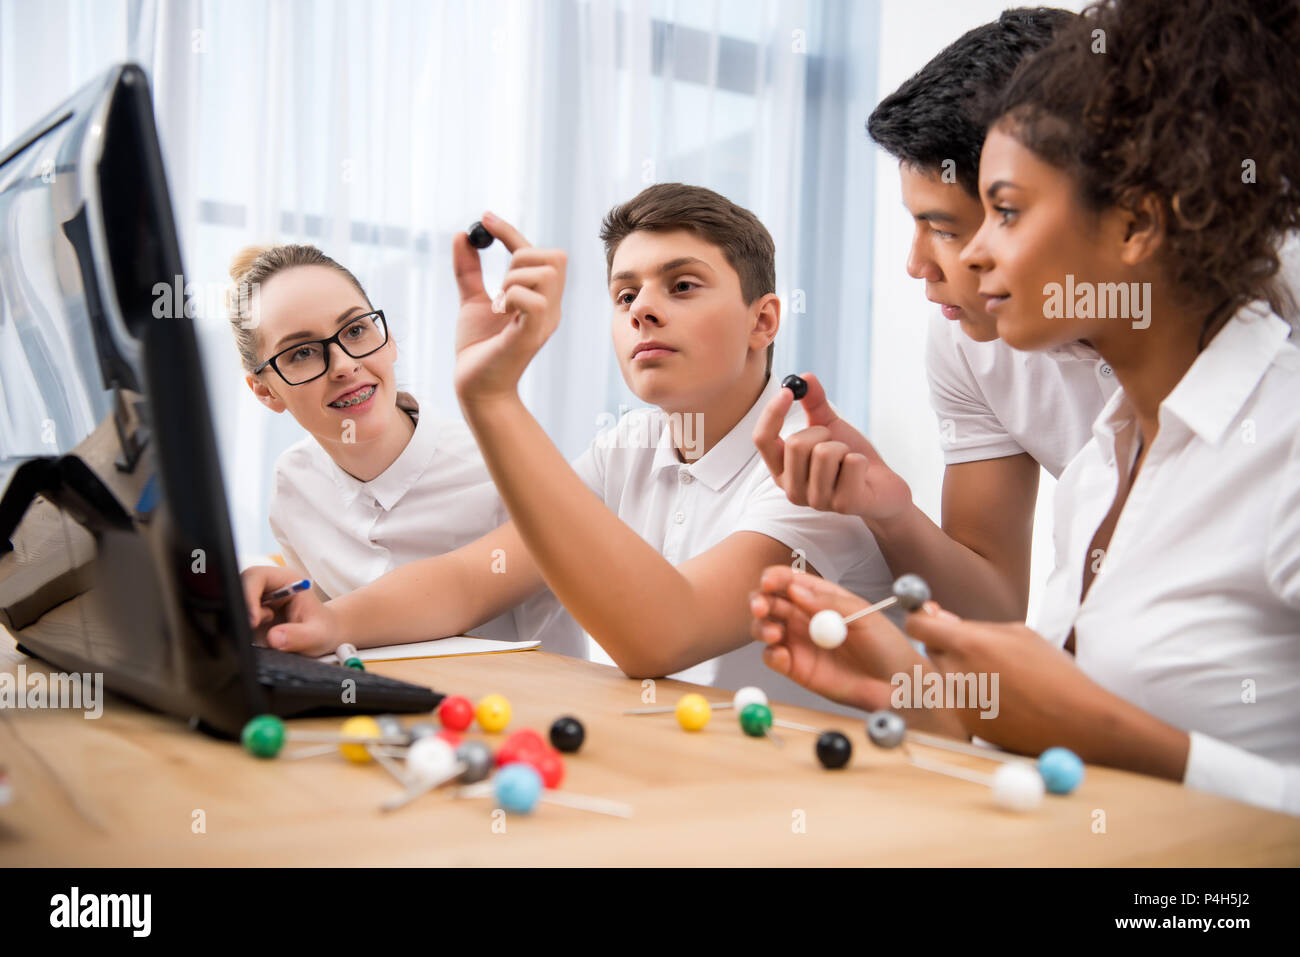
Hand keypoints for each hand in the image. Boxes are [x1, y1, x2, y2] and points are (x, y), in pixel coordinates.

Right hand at [240, 564, 342, 655]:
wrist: (323, 636)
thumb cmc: (323, 630)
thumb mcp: (316, 635)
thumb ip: (298, 636)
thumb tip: (274, 638)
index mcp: (286, 580)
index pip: (256, 576)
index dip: (249, 595)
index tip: (253, 621)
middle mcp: (268, 587)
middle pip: (239, 587)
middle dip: (243, 610)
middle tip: (254, 629)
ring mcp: (257, 601)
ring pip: (235, 605)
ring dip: (243, 622)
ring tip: (264, 632)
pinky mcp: (251, 615)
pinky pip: (237, 619)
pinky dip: (242, 630)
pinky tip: (258, 638)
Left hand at [452, 211, 566, 403]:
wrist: (475, 387)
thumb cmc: (478, 349)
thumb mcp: (471, 301)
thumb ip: (468, 270)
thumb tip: (462, 236)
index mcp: (540, 298)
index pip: (539, 252)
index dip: (510, 231)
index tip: (484, 218)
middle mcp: (550, 308)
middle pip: (555, 257)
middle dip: (520, 257)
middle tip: (497, 285)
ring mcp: (545, 321)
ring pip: (546, 273)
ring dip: (513, 278)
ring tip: (498, 303)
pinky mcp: (532, 335)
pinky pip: (533, 298)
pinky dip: (511, 296)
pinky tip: (499, 313)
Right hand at [749, 565, 917, 712]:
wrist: (894, 684)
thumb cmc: (885, 645)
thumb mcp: (863, 616)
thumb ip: (828, 603)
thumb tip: (795, 590)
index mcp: (820, 597)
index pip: (789, 580)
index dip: (775, 578)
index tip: (769, 581)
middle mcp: (803, 616)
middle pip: (770, 601)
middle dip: (759, 600)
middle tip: (761, 607)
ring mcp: (797, 641)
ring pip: (764, 626)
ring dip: (761, 626)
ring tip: (774, 634)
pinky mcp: (795, 667)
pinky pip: (772, 657)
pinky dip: (771, 655)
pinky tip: (782, 656)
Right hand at [752, 372, 912, 522]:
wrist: (883, 488)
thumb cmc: (849, 459)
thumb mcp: (830, 427)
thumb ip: (814, 404)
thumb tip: (805, 376)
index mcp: (782, 471)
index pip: (762, 439)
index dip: (772, 413)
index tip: (789, 391)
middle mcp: (793, 490)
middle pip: (795, 443)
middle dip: (822, 433)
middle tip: (834, 445)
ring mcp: (818, 500)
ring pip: (825, 453)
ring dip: (844, 448)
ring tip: (848, 461)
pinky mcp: (845, 504)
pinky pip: (851, 463)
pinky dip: (861, 460)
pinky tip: (862, 474)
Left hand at [906, 608, 1122, 756]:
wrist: (1078, 722)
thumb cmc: (1054, 673)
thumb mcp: (1018, 634)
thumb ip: (973, 626)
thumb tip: (937, 616)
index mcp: (968, 644)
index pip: (917, 625)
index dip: (920, 619)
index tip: (929, 619)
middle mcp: (956, 673)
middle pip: (931, 650)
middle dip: (947, 646)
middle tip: (981, 651)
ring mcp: (959, 702)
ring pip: (946, 676)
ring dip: (962, 672)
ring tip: (1003, 678)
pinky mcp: (966, 724)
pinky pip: (959, 700)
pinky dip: (973, 697)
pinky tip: (1005, 700)